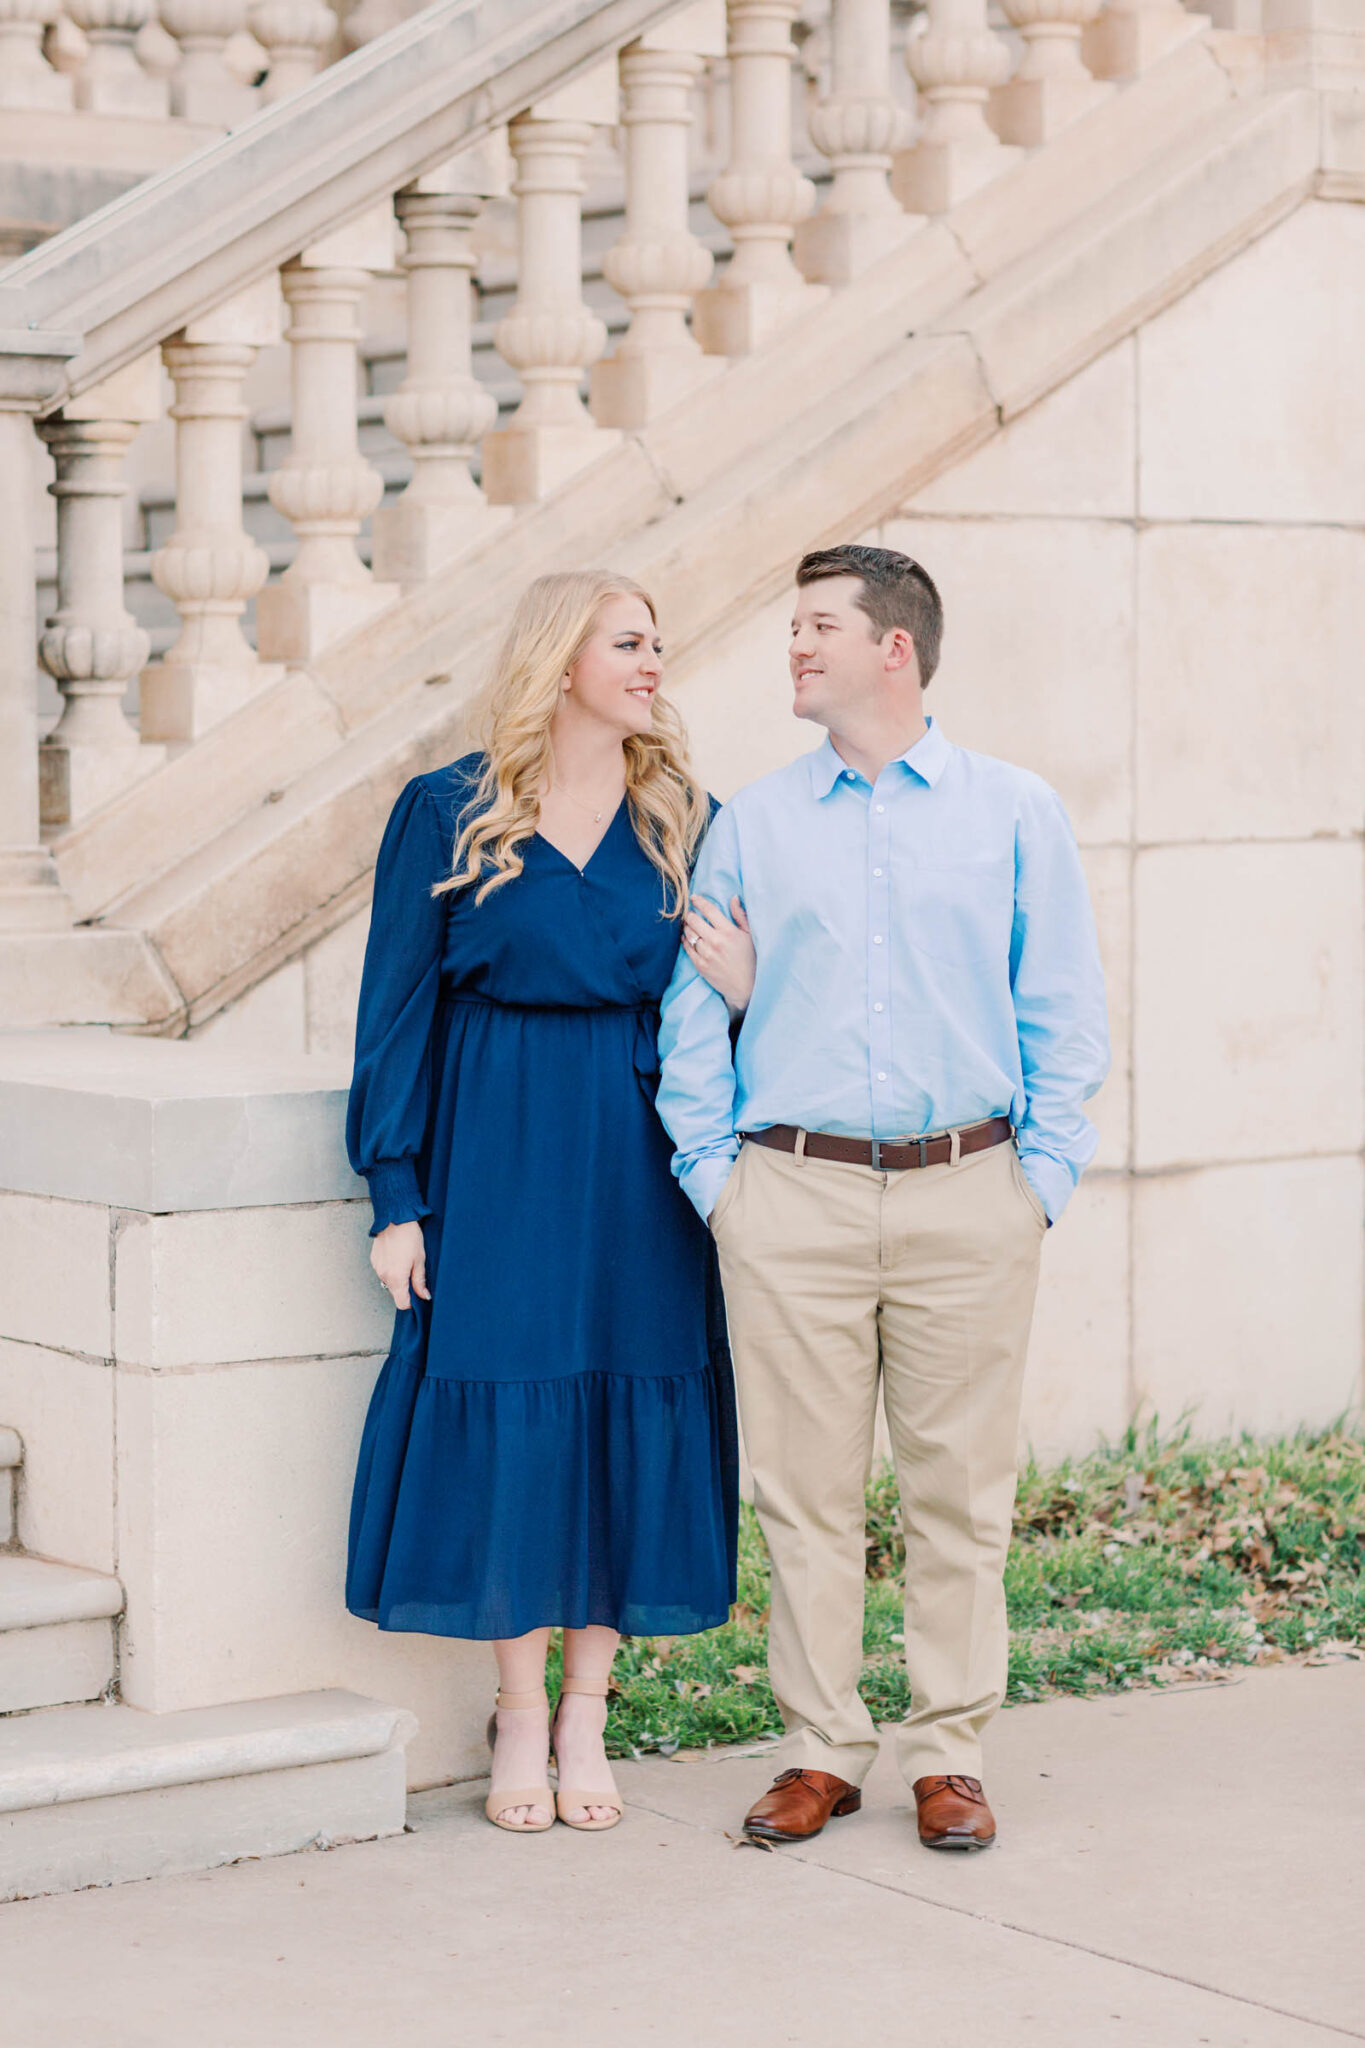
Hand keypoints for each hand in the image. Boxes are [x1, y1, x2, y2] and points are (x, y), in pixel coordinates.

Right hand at [371, 1219, 430, 1310]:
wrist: (395, 1219)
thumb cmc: (410, 1237)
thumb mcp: (420, 1260)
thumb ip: (420, 1281)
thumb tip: (424, 1296)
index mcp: (397, 1278)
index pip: (402, 1303)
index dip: (411, 1303)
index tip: (418, 1296)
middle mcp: (384, 1276)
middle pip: (395, 1293)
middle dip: (405, 1289)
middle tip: (414, 1274)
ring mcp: (377, 1268)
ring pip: (389, 1282)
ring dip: (397, 1278)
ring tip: (405, 1262)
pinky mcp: (374, 1261)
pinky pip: (383, 1272)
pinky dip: (390, 1269)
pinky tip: (397, 1257)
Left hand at [683, 895, 754, 1017]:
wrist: (745, 986)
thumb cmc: (750, 958)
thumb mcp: (750, 935)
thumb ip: (740, 915)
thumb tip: (733, 898)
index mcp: (728, 932)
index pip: (709, 910)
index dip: (699, 901)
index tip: (694, 897)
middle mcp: (715, 942)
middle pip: (694, 920)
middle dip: (690, 914)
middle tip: (691, 913)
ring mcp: (706, 954)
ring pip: (688, 933)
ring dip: (687, 926)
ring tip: (690, 925)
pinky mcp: (700, 965)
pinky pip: (687, 948)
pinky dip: (685, 940)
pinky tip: (688, 938)